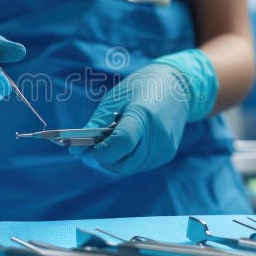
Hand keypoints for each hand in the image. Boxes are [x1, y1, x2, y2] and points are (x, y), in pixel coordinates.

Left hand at [70, 50, 218, 174]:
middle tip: (90, 147)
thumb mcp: (115, 99)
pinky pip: (139, 165)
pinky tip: (124, 143)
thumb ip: (96, 125)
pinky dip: (125, 158)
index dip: (99, 151)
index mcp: (144, 115)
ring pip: (129, 167)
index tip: (82, 149)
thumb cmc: (141, 88)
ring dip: (113, 160)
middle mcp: (158, 136)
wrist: (178, 87)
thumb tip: (76, 150)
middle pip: (123, 162)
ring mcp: (165, 148)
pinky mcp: (167, 154)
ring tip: (108, 141)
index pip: (121, 143)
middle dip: (102, 159)